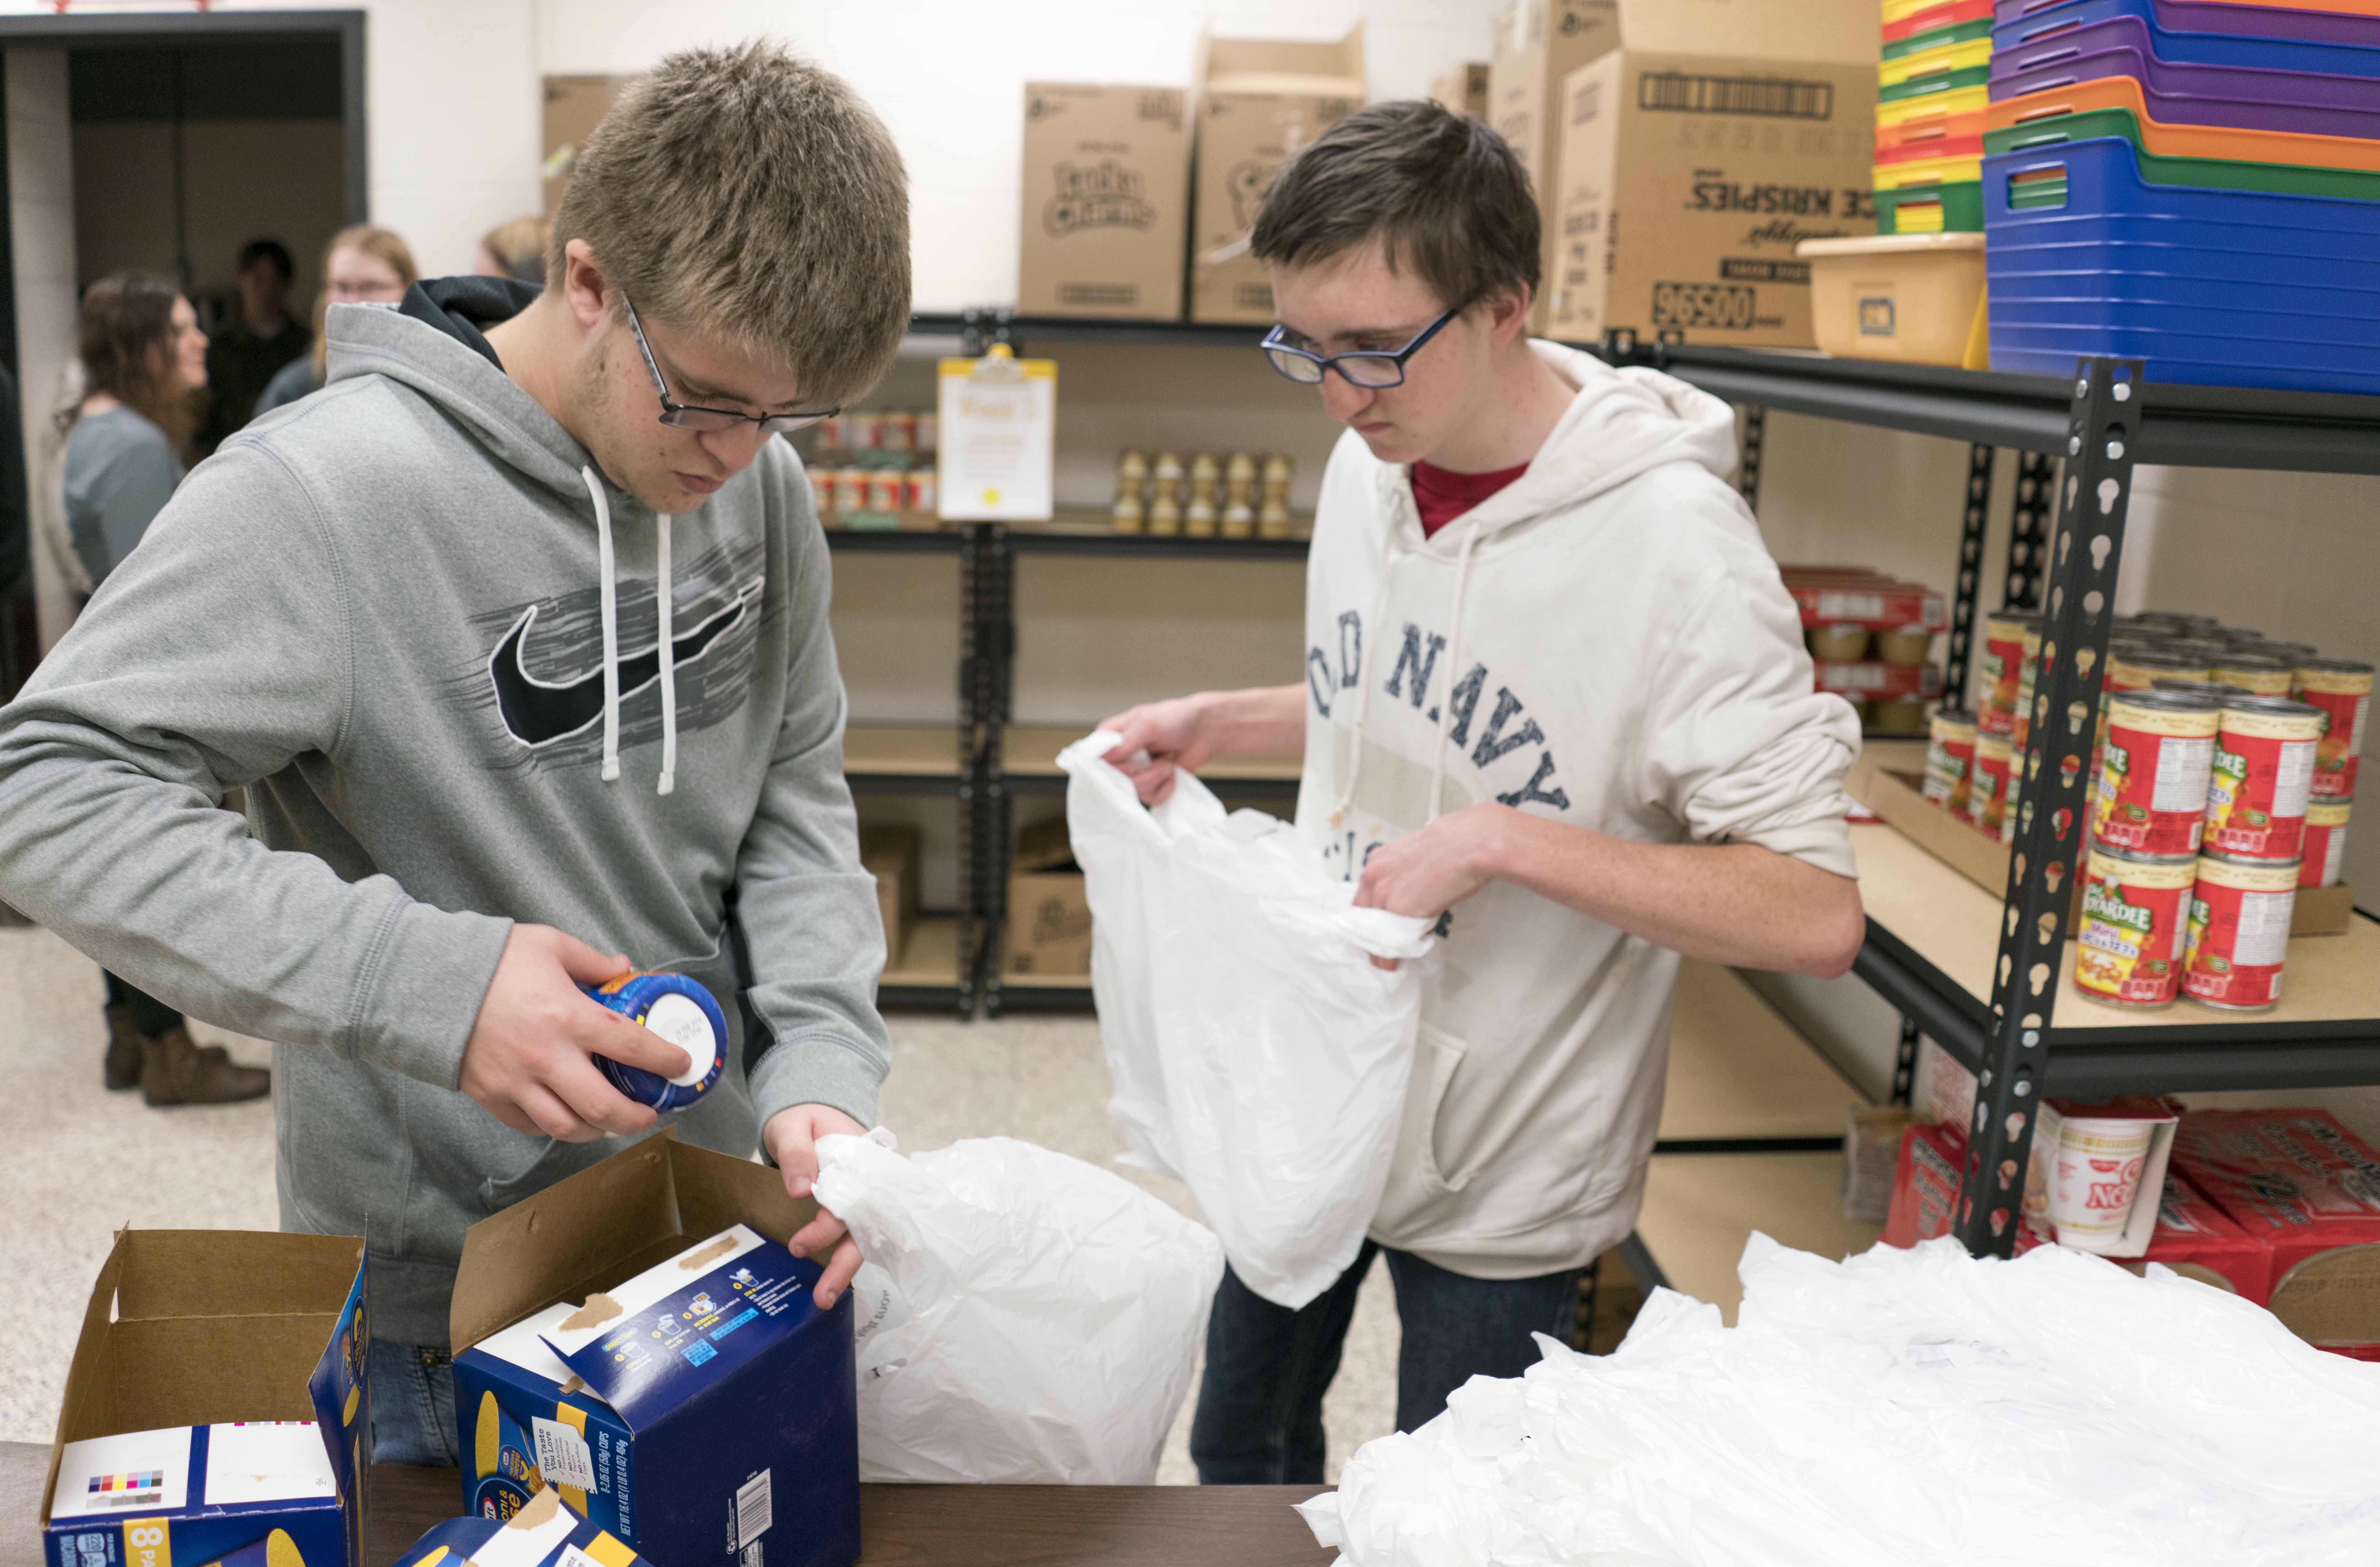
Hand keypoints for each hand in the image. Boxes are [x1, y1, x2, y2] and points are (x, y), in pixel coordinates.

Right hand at [459, 925, 692, 1140]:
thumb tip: (624, 968)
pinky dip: (555, 1127)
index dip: (665, 1061)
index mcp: (568, 1017)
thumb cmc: (491, 960)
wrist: (424, 981)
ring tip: (612, 1122)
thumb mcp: (549, 945)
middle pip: (603, 1107)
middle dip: (636, 1117)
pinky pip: (531, 1127)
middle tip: (650, 1113)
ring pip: (567, 1127)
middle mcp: (546, 1057)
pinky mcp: (491, 1096)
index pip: (632, 1049)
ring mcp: (517, 1082)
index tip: (681, 1066)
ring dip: (598, 1130)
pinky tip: (568, 1116)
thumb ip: (592, 961)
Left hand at [765, 1103, 868, 1309]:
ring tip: (825, 1298)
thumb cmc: (803, 1118)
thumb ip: (796, 1153)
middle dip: (846, 1264)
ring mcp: (865, 1195)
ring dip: (846, 1269)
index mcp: (859, 1158)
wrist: (813, 1112)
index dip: (827, 1227)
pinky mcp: (856, 1207)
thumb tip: (802, 1190)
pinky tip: (834, 1283)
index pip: (852, 1199)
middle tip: (824, 1296)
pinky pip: (857, 1235)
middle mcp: (869, 1181)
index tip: (799, 1246)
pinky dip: (847, 1259)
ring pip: (863, 1236)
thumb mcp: (792, 1126)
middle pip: (866, 1226)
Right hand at [1097, 695, 1210, 804]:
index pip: (1095, 761)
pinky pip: (1151, 799)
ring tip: (1168, 763)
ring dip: (1156, 778)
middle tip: (1158, 758)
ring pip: (1133, 792)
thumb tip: (1104, 759)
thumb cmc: (1175, 719)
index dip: (1111, 767)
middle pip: (1114, 781)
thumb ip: (1125, 742)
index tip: (1134, 761)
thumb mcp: (1147, 723)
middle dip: (1141, 773)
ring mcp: (1134, 774)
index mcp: (1111, 737)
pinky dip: (1166, 788)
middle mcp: (1119, 758)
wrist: (1204, 731)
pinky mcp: (1150, 786)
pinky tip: (1173, 774)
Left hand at [1352, 805, 1510, 968]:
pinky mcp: (1399, 910)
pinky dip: (1396, 957)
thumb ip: (1402, 874)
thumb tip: (1407, 892)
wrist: (1472, 844)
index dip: (1371, 919)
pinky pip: (1391, 943)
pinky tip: (1405, 959)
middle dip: (1372, 936)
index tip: (1378, 930)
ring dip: (1384, 950)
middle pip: (1362, 918)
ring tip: (1395, 958)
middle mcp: (1373, 875)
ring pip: (1374, 934)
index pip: (1363, 899)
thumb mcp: (1416, 855)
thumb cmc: (1456, 845)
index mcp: (1377, 860)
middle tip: (1383, 949)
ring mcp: (1384, 893)